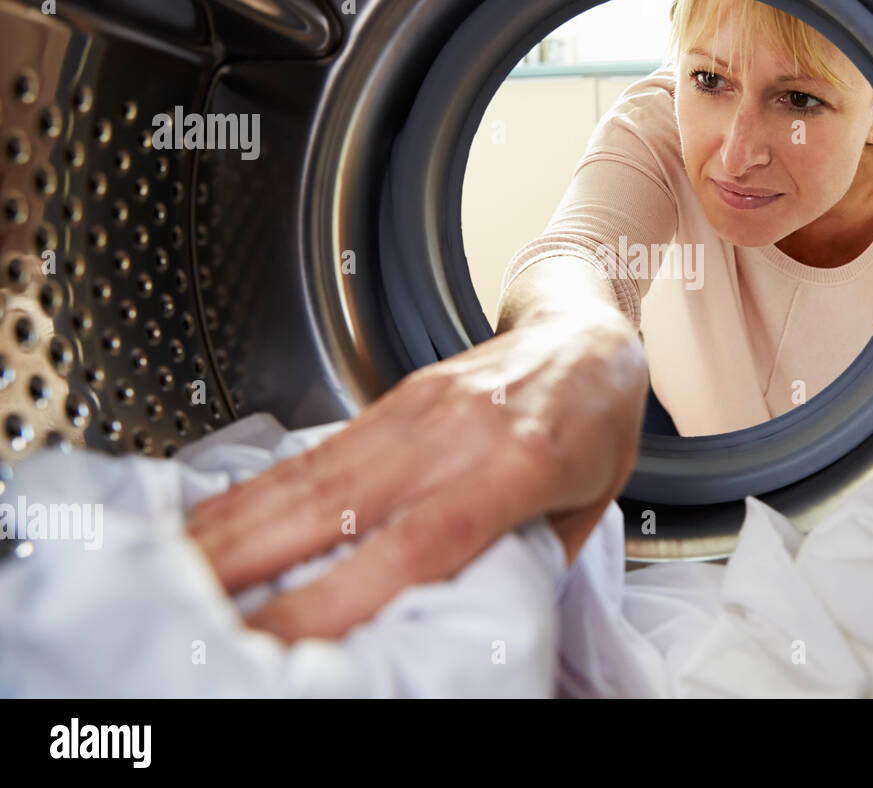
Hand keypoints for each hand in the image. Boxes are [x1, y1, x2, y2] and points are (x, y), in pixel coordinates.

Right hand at [185, 304, 648, 642]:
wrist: (588, 334)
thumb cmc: (595, 426)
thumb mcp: (585, 509)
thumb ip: (521, 562)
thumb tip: (454, 616)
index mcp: (519, 467)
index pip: (416, 543)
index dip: (340, 593)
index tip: (282, 638)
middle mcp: (457, 433)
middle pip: (338, 502)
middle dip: (252, 559)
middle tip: (188, 604)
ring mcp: (419, 407)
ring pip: (314, 472)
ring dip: (239, 522)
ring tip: (179, 566)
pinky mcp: (395, 395)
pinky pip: (320, 449)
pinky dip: (262, 486)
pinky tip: (219, 515)